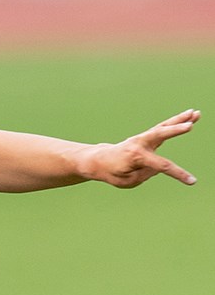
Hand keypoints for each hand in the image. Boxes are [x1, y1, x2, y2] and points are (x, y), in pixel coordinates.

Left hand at [83, 109, 199, 187]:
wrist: (99, 160)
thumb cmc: (112, 172)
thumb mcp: (127, 181)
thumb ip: (145, 174)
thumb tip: (158, 168)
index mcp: (135, 156)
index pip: (161, 166)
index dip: (178, 174)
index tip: (192, 181)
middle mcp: (139, 144)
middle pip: (159, 134)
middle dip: (174, 130)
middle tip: (190, 126)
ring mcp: (142, 138)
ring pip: (163, 127)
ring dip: (180, 120)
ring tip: (196, 113)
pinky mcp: (146, 137)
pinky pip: (162, 128)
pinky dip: (175, 121)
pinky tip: (189, 115)